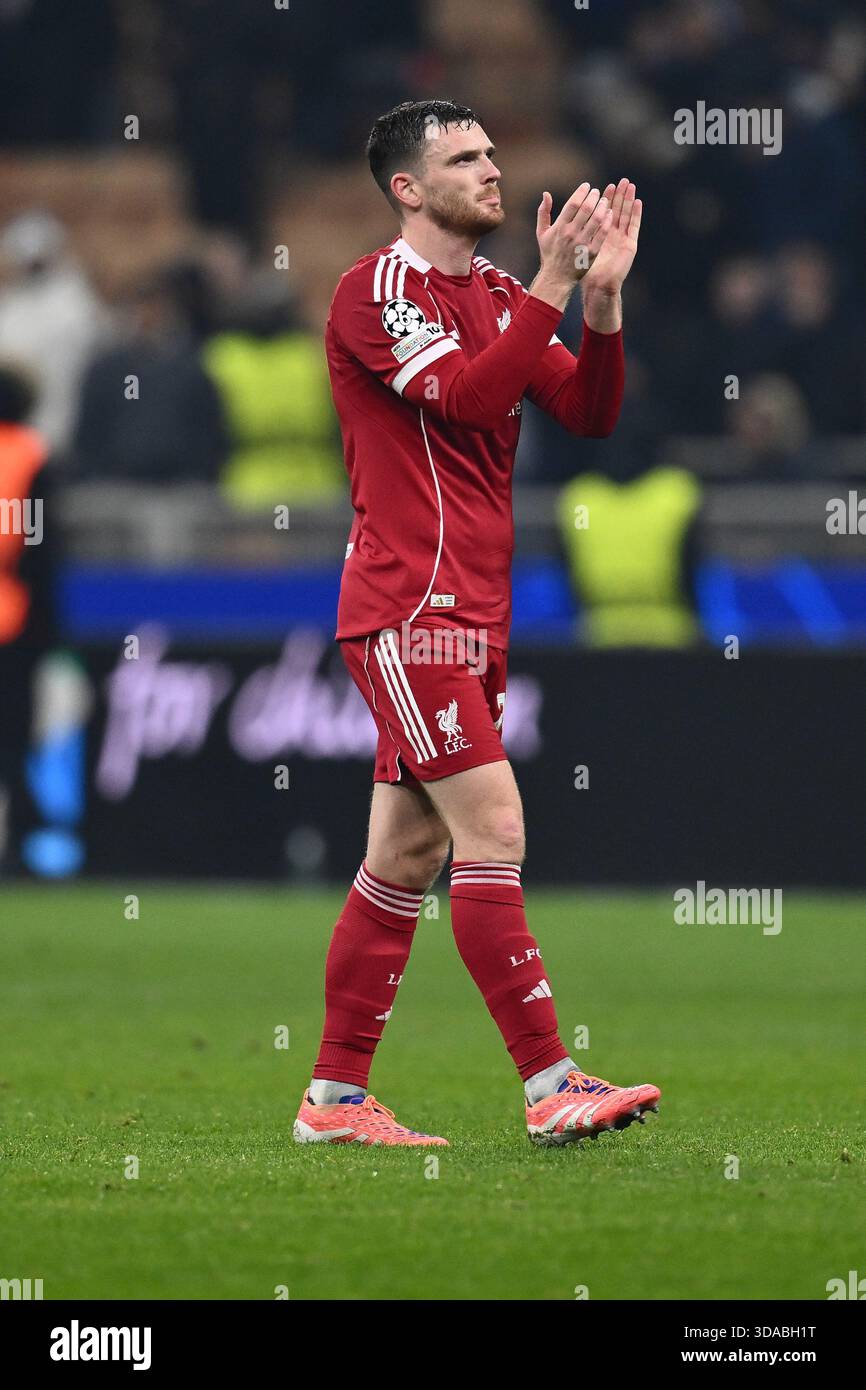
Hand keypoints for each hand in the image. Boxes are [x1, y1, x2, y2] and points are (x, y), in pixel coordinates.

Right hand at [529, 183, 612, 309]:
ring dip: (603, 207)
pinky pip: (602, 233)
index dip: (582, 192)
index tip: (587, 186)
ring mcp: (582, 243)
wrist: (557, 278)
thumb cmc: (550, 253)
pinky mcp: (592, 252)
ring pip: (597, 219)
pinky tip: (609, 215)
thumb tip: (546, 194)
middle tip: (597, 192)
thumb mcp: (542, 233)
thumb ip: (543, 212)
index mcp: (559, 227)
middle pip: (586, 208)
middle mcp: (571, 234)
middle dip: (594, 196)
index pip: (573, 203)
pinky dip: (607, 221)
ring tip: (605, 201)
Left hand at [580, 179, 641, 296]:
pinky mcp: (629, 245)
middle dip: (618, 195)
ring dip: (628, 200)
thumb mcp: (573, 248)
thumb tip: (562, 221)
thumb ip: (569, 233)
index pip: (601, 212)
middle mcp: (611, 235)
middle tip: (620, 181)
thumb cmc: (582, 270)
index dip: (602, 199)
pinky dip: (636, 214)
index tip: (599, 187)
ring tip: (630, 185)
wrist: (597, 286)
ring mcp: (621, 239)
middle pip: (616, 210)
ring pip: (626, 215)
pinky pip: (634, 226)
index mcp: (598, 234)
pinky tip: (638, 202)